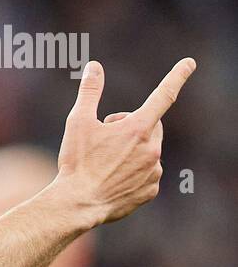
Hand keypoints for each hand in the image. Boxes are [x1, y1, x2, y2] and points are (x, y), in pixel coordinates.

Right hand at [55, 58, 195, 225]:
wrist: (78, 204)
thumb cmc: (77, 162)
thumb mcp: (78, 122)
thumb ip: (90, 92)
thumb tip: (94, 66)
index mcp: (137, 129)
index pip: (163, 95)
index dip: (177, 77)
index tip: (189, 63)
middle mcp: (152, 149)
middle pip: (151, 125)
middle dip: (133, 125)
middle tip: (105, 136)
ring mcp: (154, 171)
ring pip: (148, 151)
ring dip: (132, 150)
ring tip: (105, 164)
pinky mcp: (151, 190)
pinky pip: (147, 174)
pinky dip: (133, 173)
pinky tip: (112, 179)